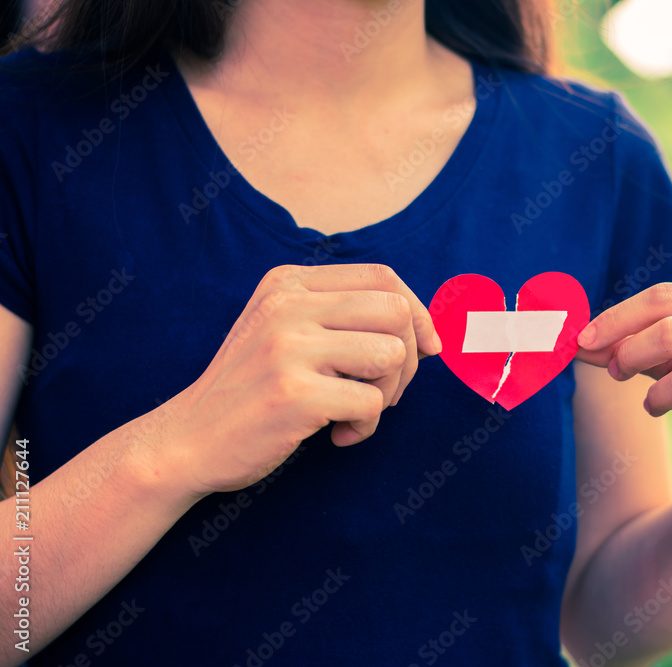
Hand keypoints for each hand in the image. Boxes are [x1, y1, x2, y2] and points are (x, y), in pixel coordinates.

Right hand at [154, 264, 440, 496]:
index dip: (419, 313)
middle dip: (409, 358)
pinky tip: (336, 435)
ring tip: (356, 411)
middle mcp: (287, 306)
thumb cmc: (252, 390)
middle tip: (384, 391)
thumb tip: (429, 330)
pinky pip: (371, 403)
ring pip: (391, 354)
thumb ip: (341, 317)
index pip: (383, 276)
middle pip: (396, 311)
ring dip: (388, 394)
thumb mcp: (284, 331)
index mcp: (288, 283)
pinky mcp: (293, 394)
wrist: (187, 440)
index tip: (428, 348)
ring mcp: (288, 348)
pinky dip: (365, 427)